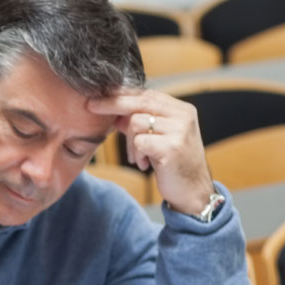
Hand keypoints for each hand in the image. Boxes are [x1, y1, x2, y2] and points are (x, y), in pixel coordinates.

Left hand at [88, 90, 215, 214]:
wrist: (192, 190)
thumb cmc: (172, 163)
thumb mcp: (158, 138)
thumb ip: (140, 123)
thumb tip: (114, 113)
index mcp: (182, 109)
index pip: (147, 94)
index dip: (121, 95)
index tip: (98, 97)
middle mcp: (184, 116)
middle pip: (140, 101)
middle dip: (112, 104)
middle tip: (91, 107)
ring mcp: (180, 130)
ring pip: (136, 123)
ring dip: (130, 143)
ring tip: (138, 157)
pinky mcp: (172, 147)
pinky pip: (139, 142)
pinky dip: (136, 154)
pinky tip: (145, 164)